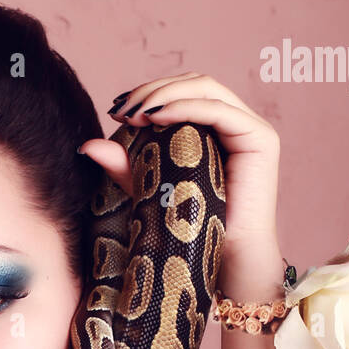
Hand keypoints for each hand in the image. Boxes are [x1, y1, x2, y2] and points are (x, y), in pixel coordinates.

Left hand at [78, 71, 283, 296]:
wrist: (225, 264)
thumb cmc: (193, 233)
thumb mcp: (151, 191)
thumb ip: (125, 167)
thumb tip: (88, 146)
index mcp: (214, 131)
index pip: (182, 95)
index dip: (150, 94)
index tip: (117, 110)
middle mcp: (235, 124)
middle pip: (194, 85)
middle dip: (154, 90)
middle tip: (123, 108)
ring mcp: (250, 128)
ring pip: (206, 89)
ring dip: (166, 94)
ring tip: (137, 112)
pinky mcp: (261, 139)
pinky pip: (219, 111)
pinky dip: (186, 108)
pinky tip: (157, 117)